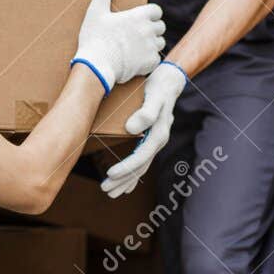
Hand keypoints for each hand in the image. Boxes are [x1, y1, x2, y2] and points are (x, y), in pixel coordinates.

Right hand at [72, 0, 164, 92]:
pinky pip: (155, 59)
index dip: (150, 14)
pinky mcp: (150, 63)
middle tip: (136, 34)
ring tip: (136, 47)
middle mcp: (149, 30)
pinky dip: (148, 60)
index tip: (141, 19)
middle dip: (151, 29)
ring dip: (151, 44)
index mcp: (139, 16)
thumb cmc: (95, 38)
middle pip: (160, 27)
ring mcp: (151, 47)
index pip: (156, 11)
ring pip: (159, 43)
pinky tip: (135, 60)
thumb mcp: (96, 11)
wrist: (96, 66)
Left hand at [101, 61, 186, 197]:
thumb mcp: (153, 96)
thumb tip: (131, 129)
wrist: (168, 82)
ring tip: (111, 191)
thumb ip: (146, 113)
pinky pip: (142, 161)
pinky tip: (126, 184)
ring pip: (141, 167)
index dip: (126, 168)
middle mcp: (158, 141)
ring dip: (126, 181)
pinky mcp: (151, 140)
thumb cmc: (158, 87)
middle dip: (123, 180)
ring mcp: (155, 142)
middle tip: (105, 189)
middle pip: (140, 166)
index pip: (141, 157)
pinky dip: (133, 174)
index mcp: (158, 134)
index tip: (110, 174)